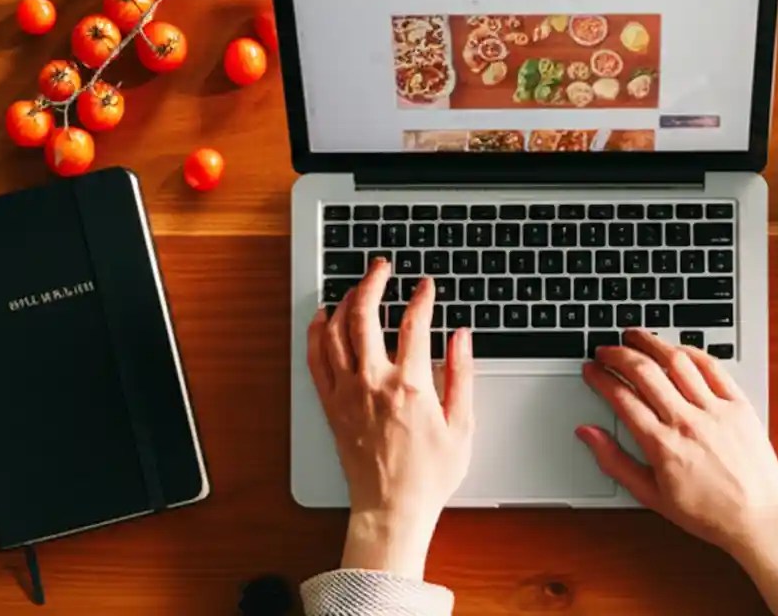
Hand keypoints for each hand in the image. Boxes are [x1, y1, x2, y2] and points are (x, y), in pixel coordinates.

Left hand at [307, 259, 474, 577]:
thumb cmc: (428, 475)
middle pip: (366, 315)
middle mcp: (374, 383)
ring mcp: (347, 393)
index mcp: (411, 386)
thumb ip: (462, 375)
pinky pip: (316, 360)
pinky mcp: (331, 406)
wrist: (391, 509)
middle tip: (382, 267)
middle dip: (374, 282)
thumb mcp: (462, 425)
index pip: (414, 324)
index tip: (426, 286)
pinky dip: (316, 333)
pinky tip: (322, 317)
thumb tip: (462, 337)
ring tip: (356, 286)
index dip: (421, 297)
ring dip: (345, 301)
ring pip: (337, 332)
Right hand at [578, 330, 777, 614]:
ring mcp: (715, 410)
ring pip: (677, 362)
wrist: (759, 518)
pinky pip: (712, 368)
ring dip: (652, 343)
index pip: (622, 398)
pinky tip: (676, 349)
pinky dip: (691, 352)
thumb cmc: (707, 512)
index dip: (600, 378)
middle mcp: (687, 422)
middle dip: (618, 354)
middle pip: (645, 372)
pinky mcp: (739, 405)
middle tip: (606, 349)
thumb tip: (587, 433)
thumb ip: (614, 462)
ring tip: (635, 336)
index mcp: (662, 446)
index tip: (591, 370)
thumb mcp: (650, 495)